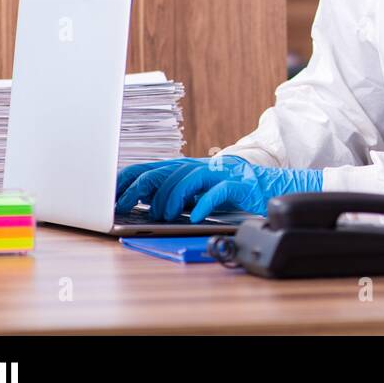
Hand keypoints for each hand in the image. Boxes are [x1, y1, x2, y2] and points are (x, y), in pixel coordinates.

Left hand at [115, 155, 247, 216]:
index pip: (154, 167)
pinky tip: (194, 216)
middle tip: (125, 206)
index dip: (130, 178)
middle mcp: (203, 167)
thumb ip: (177, 194)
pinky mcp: (239, 184)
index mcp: (190, 168)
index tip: (111, 194)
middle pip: (166, 169)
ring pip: (189, 177)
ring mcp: (221, 173)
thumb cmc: (233, 193)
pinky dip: (203, 203)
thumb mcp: (199, 192)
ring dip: (171, 197)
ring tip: (164, 216)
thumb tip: (144, 202)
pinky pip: (218, 191)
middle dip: (141, 187)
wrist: (272, 188)